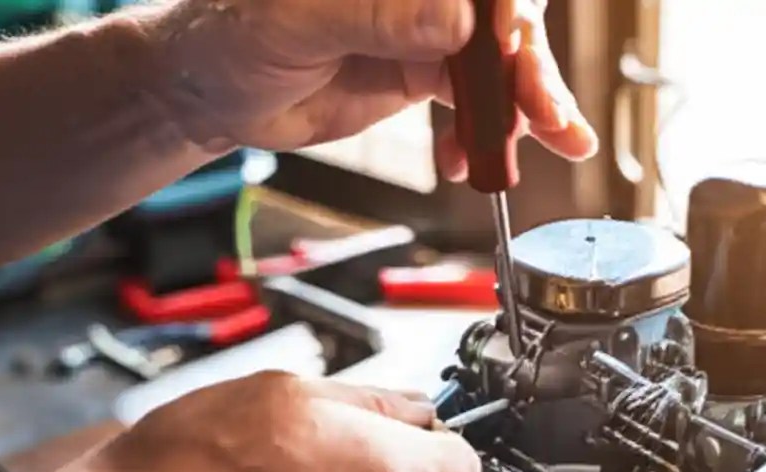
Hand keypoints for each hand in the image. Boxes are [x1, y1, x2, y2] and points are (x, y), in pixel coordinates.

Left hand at [144, 0, 597, 179]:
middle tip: (547, 113)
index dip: (508, 9)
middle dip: (532, 65)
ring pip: (499, 62)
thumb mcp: (297, 24)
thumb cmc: (229, 33)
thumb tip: (455, 19)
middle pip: (501, 18)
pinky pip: (474, 102)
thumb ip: (376, 18)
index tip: (515, 43)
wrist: (209, 91)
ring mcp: (425, 28)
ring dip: (528, 104)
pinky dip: (486, 134)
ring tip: (555, 140)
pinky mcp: (421, 70)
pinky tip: (476, 161)